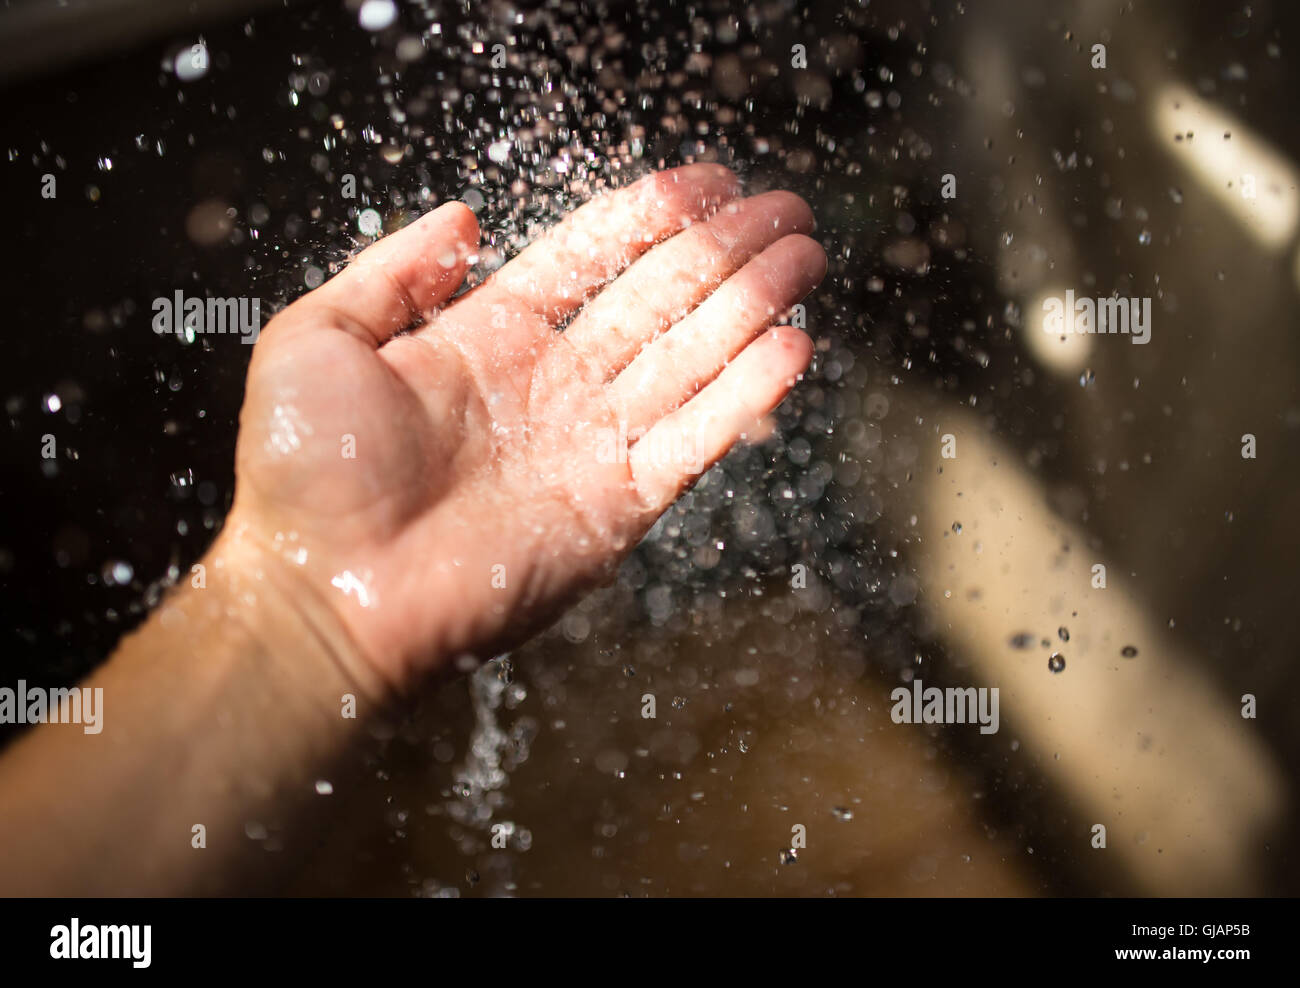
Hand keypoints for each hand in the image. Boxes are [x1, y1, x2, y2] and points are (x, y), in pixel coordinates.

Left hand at [222, 164, 824, 695]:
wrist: (325, 595)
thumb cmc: (303, 474)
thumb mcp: (319, 338)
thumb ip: (392, 270)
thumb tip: (464, 214)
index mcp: (489, 336)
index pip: (590, 256)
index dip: (651, 214)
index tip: (709, 179)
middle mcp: (553, 383)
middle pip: (661, 298)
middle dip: (726, 250)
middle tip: (788, 210)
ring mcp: (590, 443)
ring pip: (692, 357)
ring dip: (753, 306)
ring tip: (806, 258)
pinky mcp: (616, 506)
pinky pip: (694, 440)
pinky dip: (745, 397)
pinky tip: (792, 348)